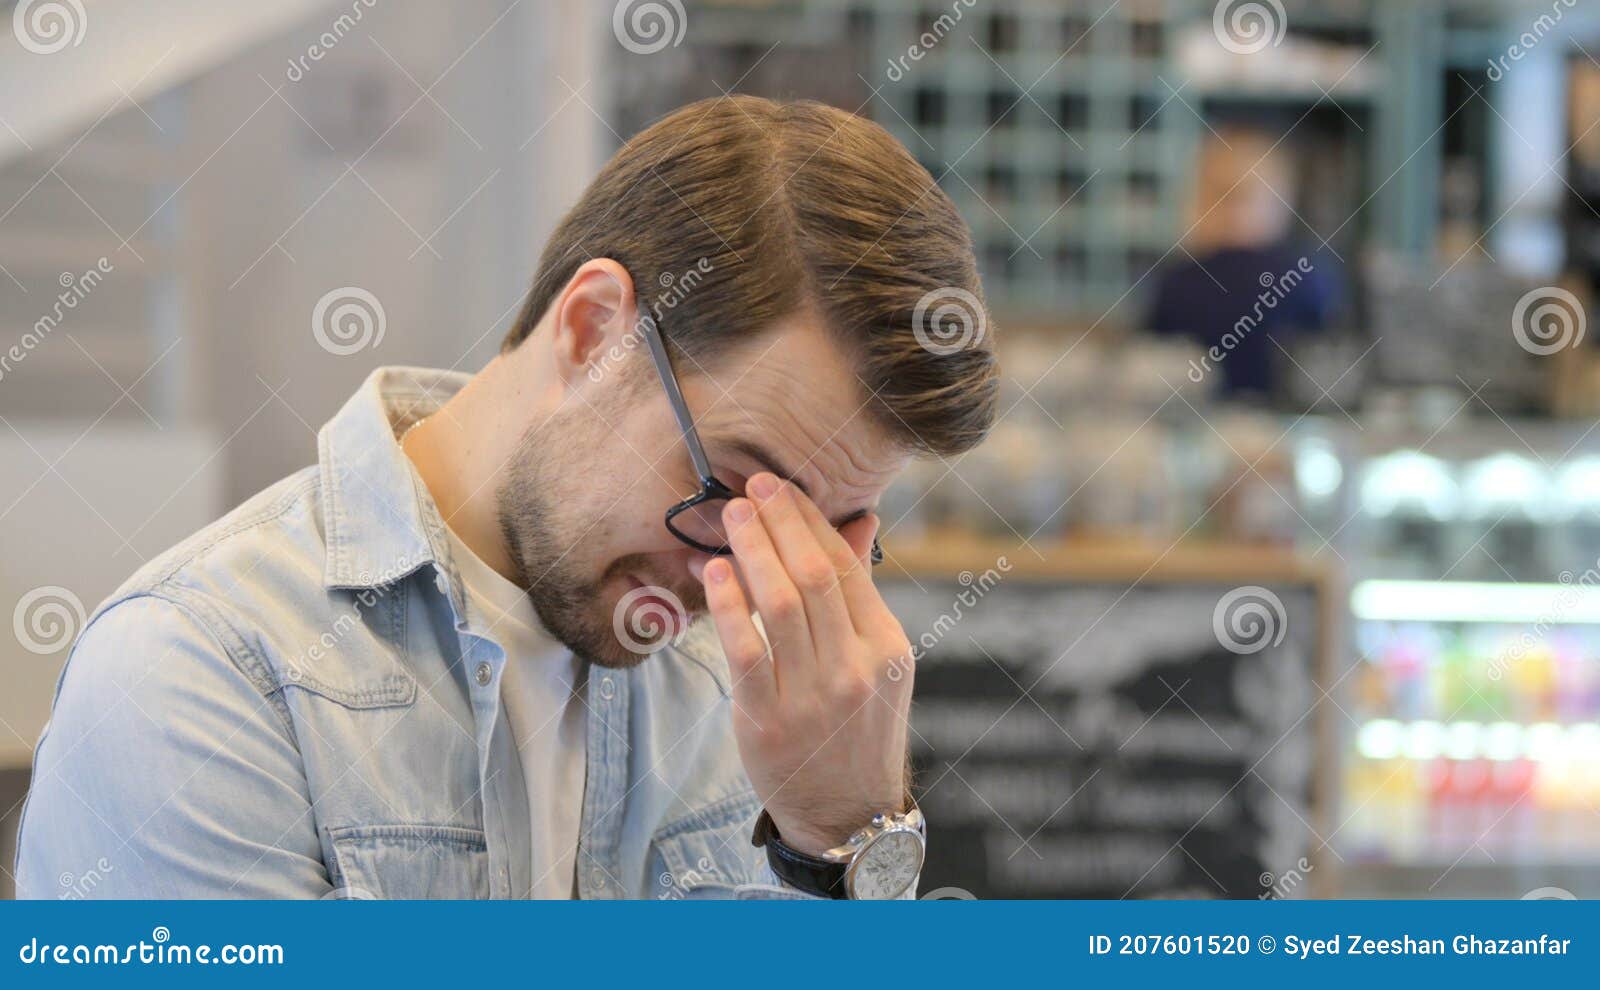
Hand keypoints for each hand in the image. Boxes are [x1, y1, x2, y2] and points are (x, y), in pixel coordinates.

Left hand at [697, 473, 913, 855]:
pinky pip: (746, 651)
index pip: (846, 566)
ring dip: (752, 551)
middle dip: (780, 523)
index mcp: (888, 646)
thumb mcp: (877, 662)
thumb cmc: (857, 729)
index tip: (780, 488)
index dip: (809, 521)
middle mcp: (857, 668)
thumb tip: (860, 519)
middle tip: (751, 487)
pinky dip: (729, 605)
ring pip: (781, 604)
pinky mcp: (770, 721)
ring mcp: (815, 697)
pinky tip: (714, 572)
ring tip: (730, 517)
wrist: (848, 814)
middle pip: (814, 576)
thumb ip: (859, 591)